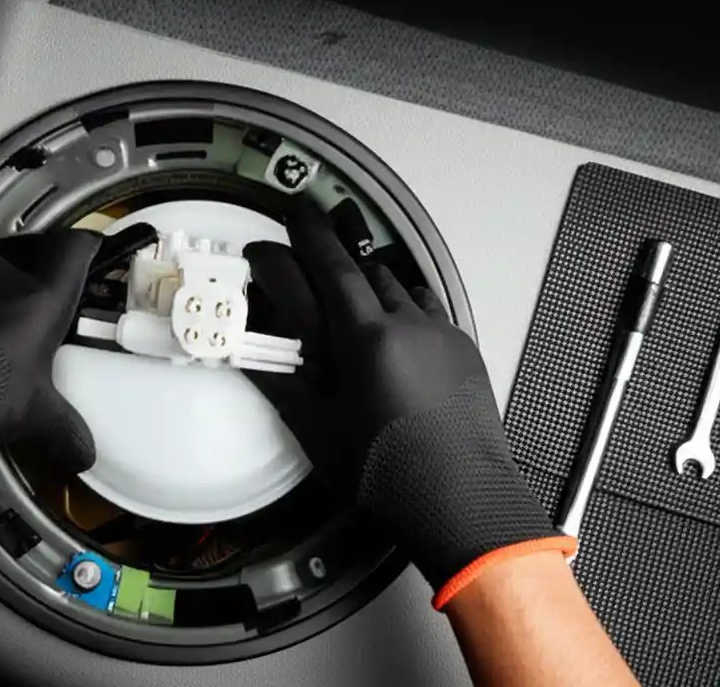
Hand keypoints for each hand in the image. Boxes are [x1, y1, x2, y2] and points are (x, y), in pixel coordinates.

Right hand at [244, 204, 573, 607]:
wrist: (462, 498)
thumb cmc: (385, 472)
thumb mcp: (319, 433)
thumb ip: (285, 387)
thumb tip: (255, 357)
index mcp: (365, 339)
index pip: (327, 269)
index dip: (300, 240)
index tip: (283, 222)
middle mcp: (405, 323)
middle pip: (362, 268)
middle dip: (331, 252)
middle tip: (308, 247)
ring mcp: (440, 333)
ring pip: (397, 285)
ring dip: (369, 280)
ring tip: (350, 293)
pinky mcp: (463, 349)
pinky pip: (427, 308)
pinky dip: (404, 305)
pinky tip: (396, 325)